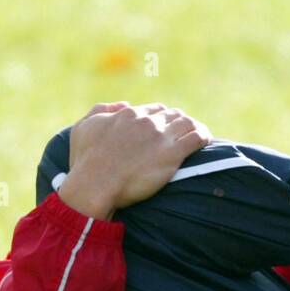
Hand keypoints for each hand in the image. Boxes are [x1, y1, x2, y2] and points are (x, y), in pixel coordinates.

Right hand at [58, 103, 211, 219]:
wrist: (94, 185)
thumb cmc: (84, 162)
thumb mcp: (83, 128)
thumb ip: (102, 110)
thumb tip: (123, 105)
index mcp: (128, 114)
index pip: (153, 110)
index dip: (161, 118)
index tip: (164, 127)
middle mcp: (146, 121)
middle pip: (172, 115)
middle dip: (177, 123)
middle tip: (182, 134)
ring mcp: (160, 137)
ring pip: (187, 123)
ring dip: (193, 127)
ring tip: (198, 135)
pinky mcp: (172, 154)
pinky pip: (196, 138)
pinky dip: (203, 136)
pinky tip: (206, 141)